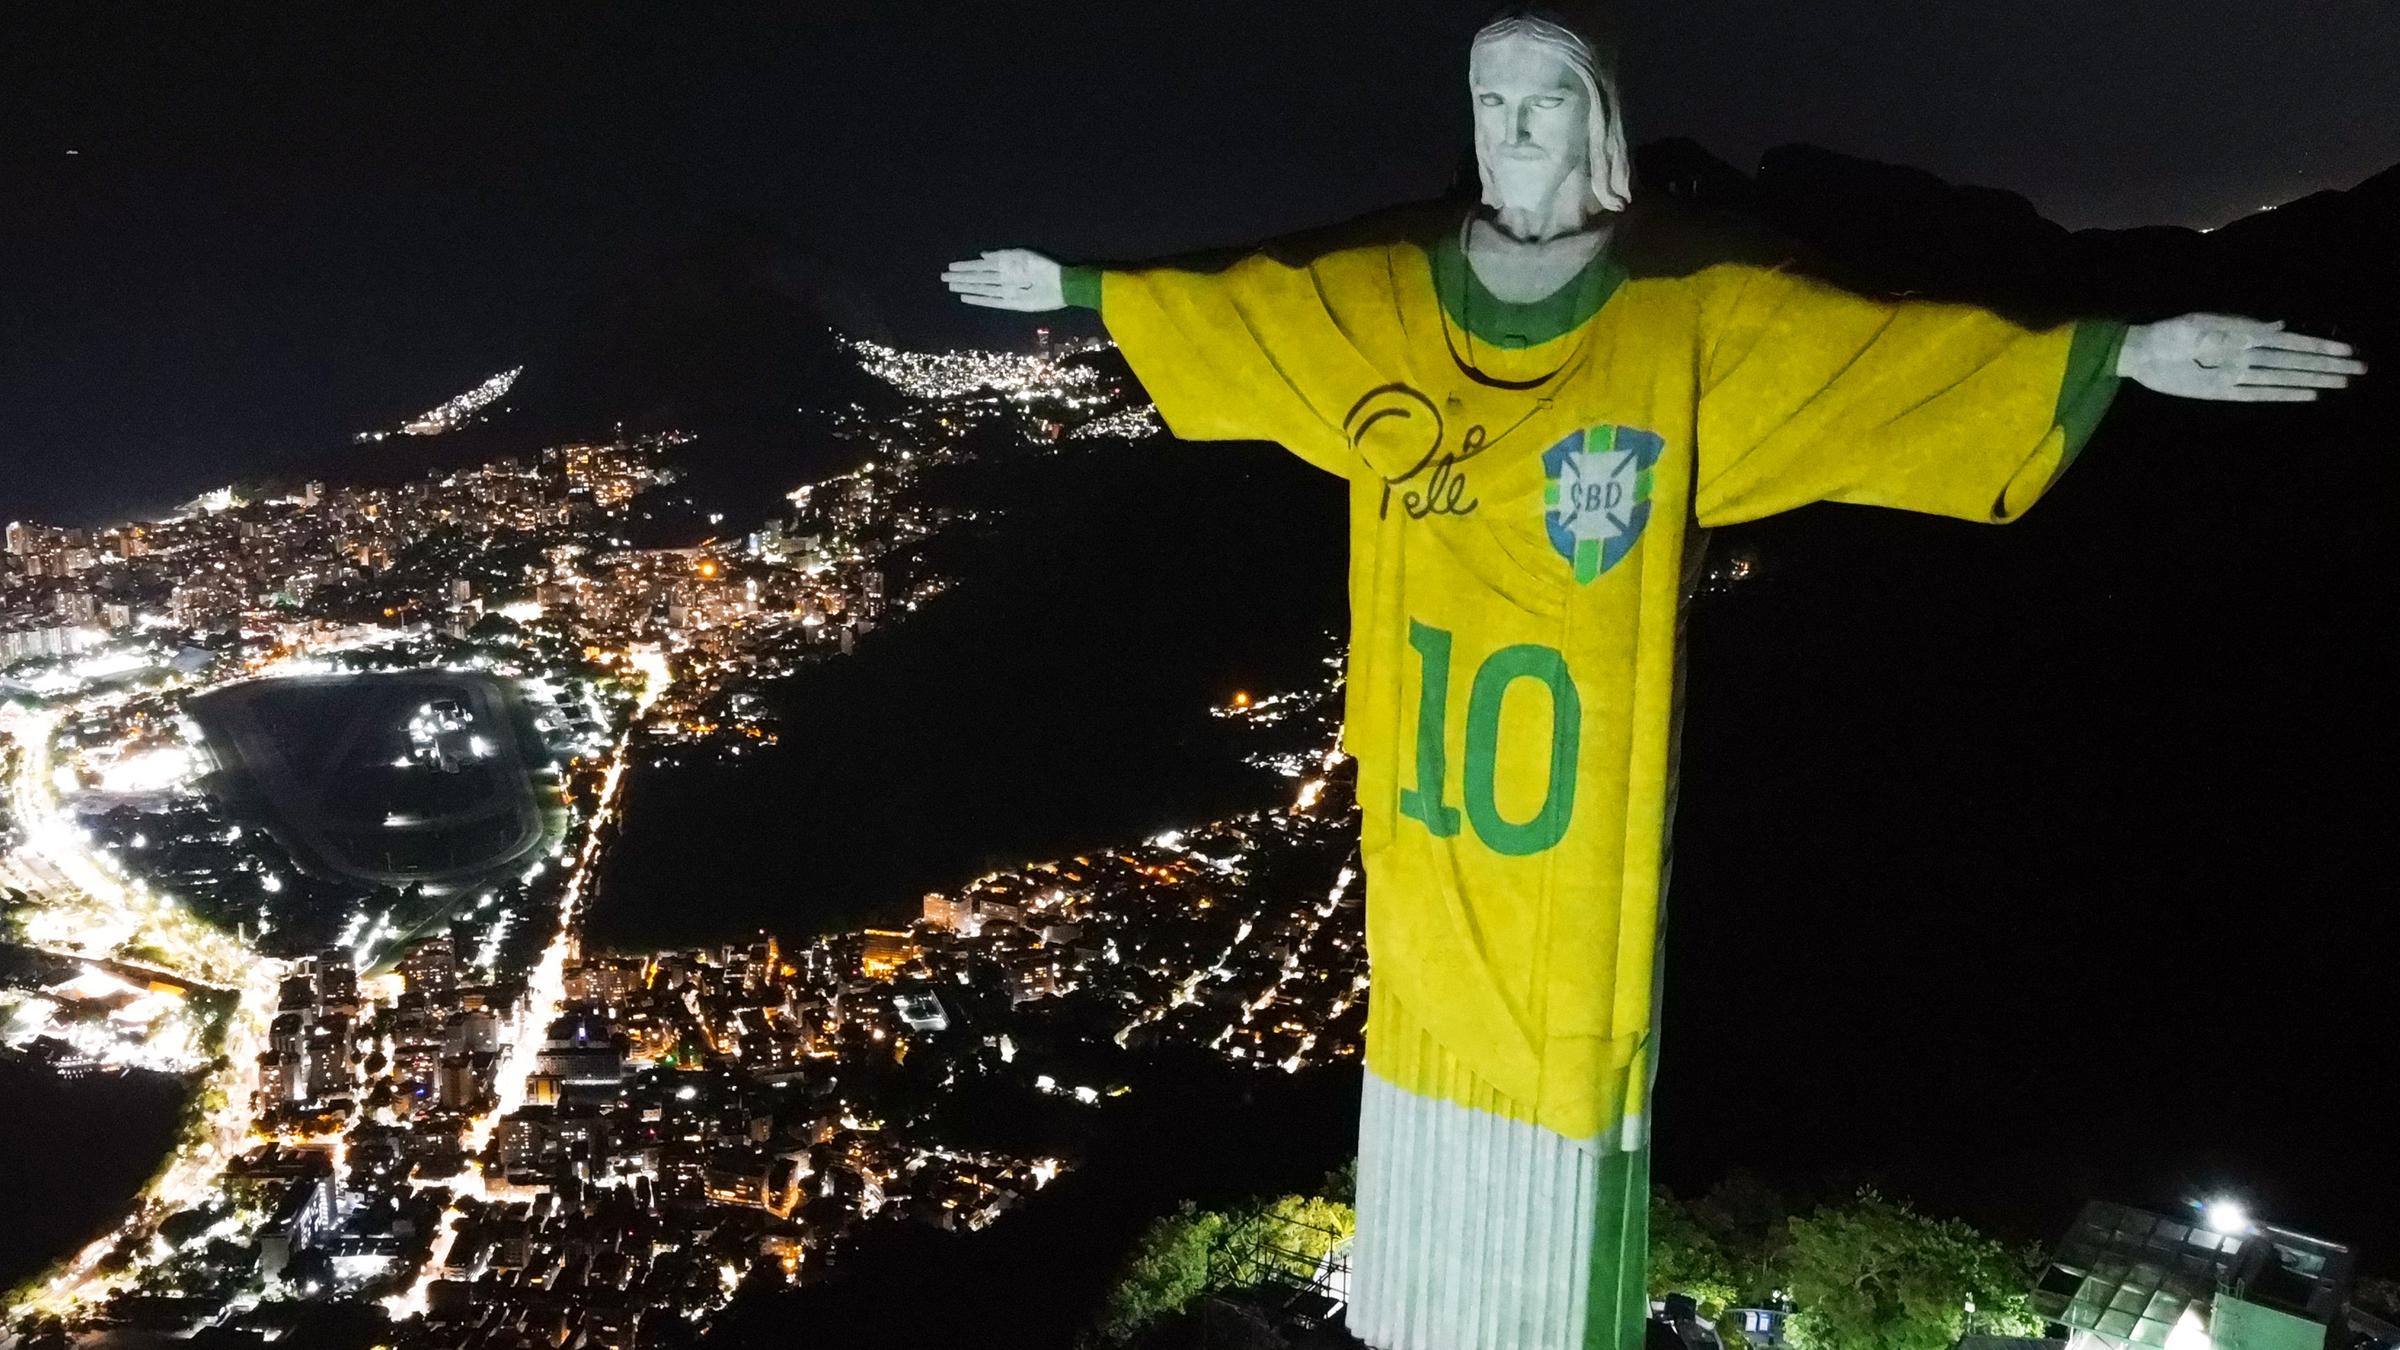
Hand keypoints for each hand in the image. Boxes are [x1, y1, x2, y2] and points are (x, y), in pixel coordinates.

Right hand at [942, 249, 1065, 311]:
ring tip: (951, 286)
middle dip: (961, 277)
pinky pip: (991, 301)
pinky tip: (966, 298)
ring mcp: (1006, 291)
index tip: (951, 266)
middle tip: (943, 277)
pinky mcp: (1011, 304)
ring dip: (966, 287)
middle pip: (977, 278)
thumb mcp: (1022, 256)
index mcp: (1005, 265)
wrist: (1060, 285)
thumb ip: (1001, 256)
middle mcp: (1003, 279)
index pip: (980, 266)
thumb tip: (982, 255)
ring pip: (981, 289)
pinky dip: (979, 300)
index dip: (965, 266)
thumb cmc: (1043, 267)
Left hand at [2117, 314, 2365, 401]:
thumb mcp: (2199, 323)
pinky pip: (2259, 394)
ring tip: (2344, 382)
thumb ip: (2238, 326)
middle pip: (2294, 361)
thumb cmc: (2168, 332)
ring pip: (2283, 377)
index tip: (2347, 351)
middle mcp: (2247, 354)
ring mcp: (2237, 373)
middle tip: (2360, 369)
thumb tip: (2277, 325)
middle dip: (2326, 364)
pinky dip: (2284, 395)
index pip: (2290, 341)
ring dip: (2313, 380)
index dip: (2319, 346)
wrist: (2140, 351)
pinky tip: (2309, 396)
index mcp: (2244, 333)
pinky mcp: (2223, 391)